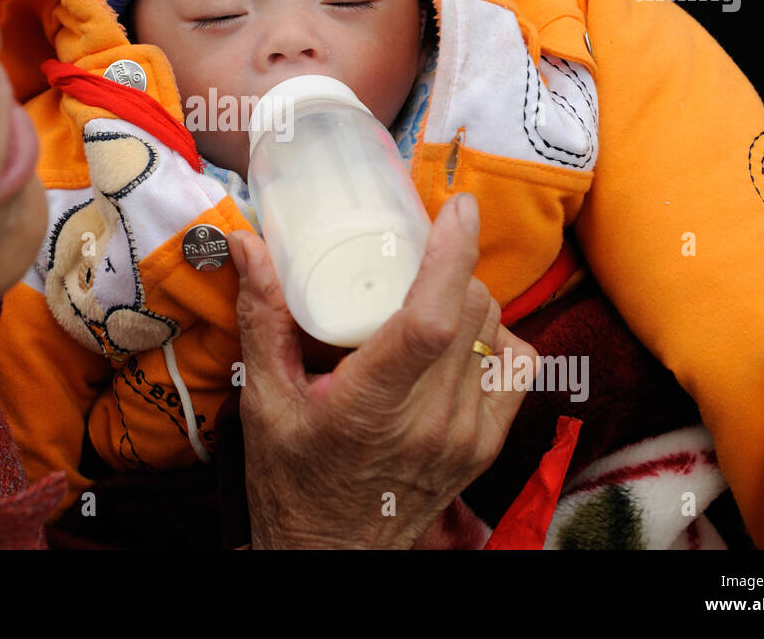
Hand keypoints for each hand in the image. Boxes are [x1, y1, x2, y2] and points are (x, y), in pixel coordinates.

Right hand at [228, 193, 535, 548]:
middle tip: (413, 253)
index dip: (452, 254)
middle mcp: (432, 420)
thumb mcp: (263, 400)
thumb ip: (261, 317)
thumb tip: (247, 245)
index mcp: (372, 406)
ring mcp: (467, 435)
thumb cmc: (292, 481)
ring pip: (496, 330)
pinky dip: (496, 336)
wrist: (331, 556)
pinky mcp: (486, 446)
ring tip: (429, 294)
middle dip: (450, 265)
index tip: (455, 207)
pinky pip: (517, 365)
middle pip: (471, 309)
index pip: (431, 318)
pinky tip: (461, 336)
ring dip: (469, 297)